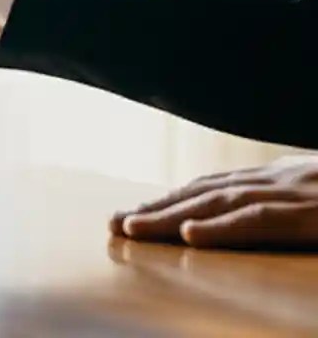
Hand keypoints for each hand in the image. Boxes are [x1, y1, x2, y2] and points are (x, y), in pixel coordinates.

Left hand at [110, 156, 317, 248]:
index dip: (174, 199)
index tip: (138, 211)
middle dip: (157, 208)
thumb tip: (261, 202)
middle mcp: (276, 180)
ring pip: (218, 203)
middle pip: (205, 193)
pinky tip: (189, 235)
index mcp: (278, 176)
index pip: (215, 186)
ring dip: (170, 215)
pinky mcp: (310, 215)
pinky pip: (259, 220)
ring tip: (131, 228)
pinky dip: (221, 226)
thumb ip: (288, 192)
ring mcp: (291, 193)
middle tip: (114, 221)